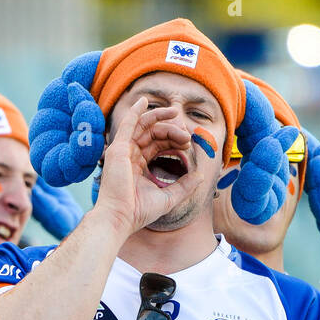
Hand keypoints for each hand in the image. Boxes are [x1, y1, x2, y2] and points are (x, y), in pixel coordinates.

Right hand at [95, 95, 193, 236]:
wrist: (121, 218)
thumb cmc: (140, 211)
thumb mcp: (170, 197)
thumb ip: (185, 186)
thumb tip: (201, 176)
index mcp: (139, 165)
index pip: (158, 145)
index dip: (174, 141)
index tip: (188, 143)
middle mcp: (130, 156)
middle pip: (153, 134)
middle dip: (171, 130)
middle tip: (186, 135)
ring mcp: (123, 151)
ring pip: (143, 126)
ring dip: (160, 118)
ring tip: (175, 113)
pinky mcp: (118, 149)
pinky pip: (127, 124)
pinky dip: (135, 111)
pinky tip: (143, 101)